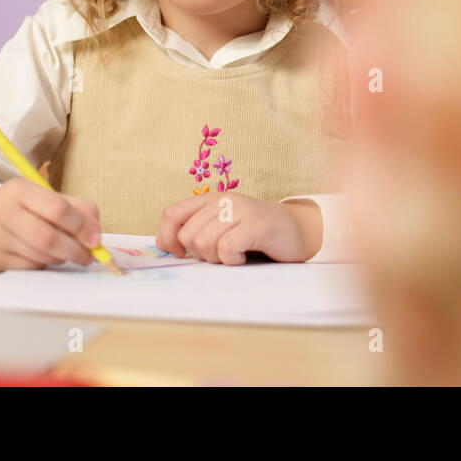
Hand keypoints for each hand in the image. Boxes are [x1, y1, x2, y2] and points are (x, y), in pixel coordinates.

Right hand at [0, 176, 101, 271]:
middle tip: (87, 256)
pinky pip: (29, 267)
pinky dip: (43, 264)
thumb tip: (96, 233)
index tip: (94, 240)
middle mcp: (1, 211)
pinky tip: (42, 255)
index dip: (81, 227)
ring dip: (60, 257)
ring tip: (64, 251)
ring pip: (40, 255)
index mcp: (19, 189)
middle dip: (74, 250)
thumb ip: (78, 208)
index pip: (57, 209)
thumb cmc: (20, 207)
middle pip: (48, 238)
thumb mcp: (46, 196)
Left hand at [155, 193, 322, 264]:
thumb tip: (162, 243)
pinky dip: (232, 260)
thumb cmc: (256, 234)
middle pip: (188, 235)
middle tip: (221, 254)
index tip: (181, 253)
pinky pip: (227, 248)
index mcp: (209, 199)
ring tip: (233, 255)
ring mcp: (240, 210)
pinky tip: (243, 258)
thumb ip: (194, 231)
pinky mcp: (256, 224)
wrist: (298, 230)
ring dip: (217, 258)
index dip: (169, 238)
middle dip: (200, 254)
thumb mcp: (221, 228)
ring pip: (204, 242)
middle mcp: (223, 200)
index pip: (171, 214)